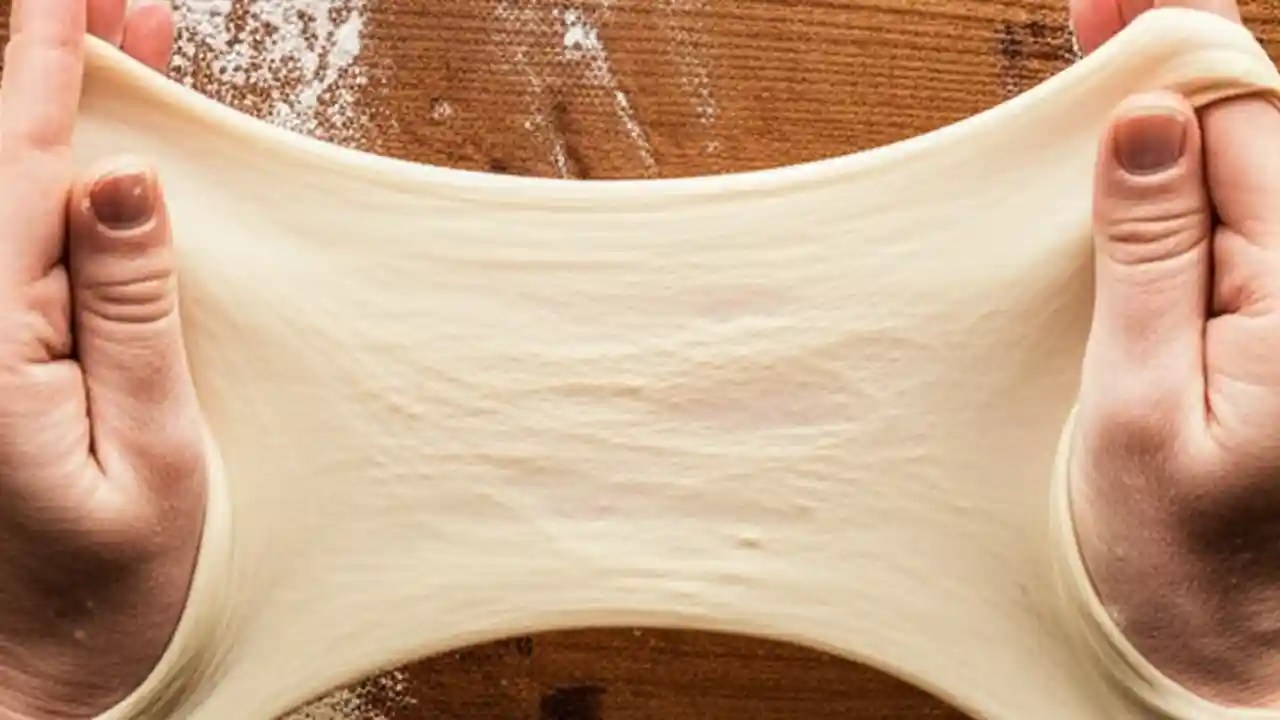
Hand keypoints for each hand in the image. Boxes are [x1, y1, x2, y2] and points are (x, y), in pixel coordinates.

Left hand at [0, 1, 204, 717]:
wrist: (29, 685)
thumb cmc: (100, 592)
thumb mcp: (150, 457)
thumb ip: (128, 314)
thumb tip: (121, 179)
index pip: (11, 173)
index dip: (42, 69)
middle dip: (45, 69)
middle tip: (112, 1)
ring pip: (0, 198)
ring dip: (50, 116)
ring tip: (115, 43)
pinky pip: (11, 249)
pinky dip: (49, 185)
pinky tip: (91, 157)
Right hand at [1069, 0, 1279, 706]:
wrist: (1236, 667)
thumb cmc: (1186, 565)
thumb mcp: (1135, 413)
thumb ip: (1151, 263)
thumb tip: (1146, 128)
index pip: (1244, 129)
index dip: (1169, 55)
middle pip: (1256, 136)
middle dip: (1172, 73)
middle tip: (1100, 10)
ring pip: (1252, 179)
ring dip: (1180, 128)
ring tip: (1107, 66)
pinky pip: (1247, 235)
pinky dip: (1192, 190)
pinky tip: (1145, 167)